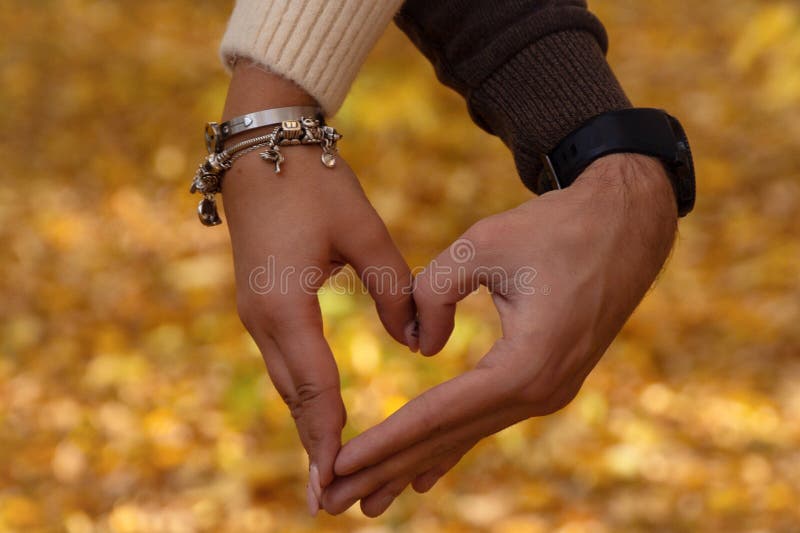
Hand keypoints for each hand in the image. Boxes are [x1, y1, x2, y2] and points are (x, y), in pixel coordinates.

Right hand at [220, 62, 417, 512]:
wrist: (263, 148)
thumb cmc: (315, 184)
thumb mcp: (363, 232)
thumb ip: (396, 289)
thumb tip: (420, 343)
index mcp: (285, 306)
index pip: (314, 386)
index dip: (331, 435)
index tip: (343, 477)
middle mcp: (262, 319)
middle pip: (294, 397)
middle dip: (314, 447)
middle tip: (331, 500)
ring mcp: (256, 313)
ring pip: (288, 384)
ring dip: (307, 427)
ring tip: (327, 473)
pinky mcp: (261, 304)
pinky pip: (286, 363)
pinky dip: (303, 397)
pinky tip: (318, 418)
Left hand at [322, 153, 677, 515]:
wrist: (625, 226)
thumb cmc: (556, 228)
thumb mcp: (484, 244)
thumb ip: (435, 293)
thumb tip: (420, 348)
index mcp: (526, 364)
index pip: (439, 415)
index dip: (385, 442)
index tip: (337, 467)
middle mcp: (539, 392)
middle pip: (448, 439)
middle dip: (387, 470)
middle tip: (333, 501)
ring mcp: (546, 392)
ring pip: (464, 436)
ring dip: (412, 466)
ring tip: (366, 501)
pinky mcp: (544, 381)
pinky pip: (484, 420)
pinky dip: (448, 446)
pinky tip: (422, 475)